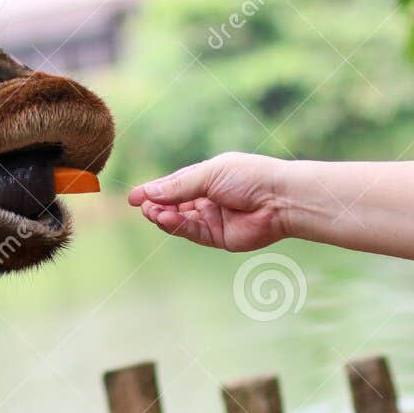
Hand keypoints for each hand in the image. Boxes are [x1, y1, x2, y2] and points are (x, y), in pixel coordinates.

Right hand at [127, 152, 290, 251]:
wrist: (280, 199)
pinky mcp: (218, 237)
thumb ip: (178, 187)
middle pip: (174, 204)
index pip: (174, 185)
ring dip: (164, 216)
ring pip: (180, 220)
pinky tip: (167, 219)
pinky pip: (192, 232)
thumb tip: (149, 192)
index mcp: (207, 178)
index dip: (154, 191)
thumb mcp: (209, 175)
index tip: (133, 197)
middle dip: (157, 205)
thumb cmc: (249, 177)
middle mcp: (208, 198)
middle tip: (143, 206)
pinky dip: (177, 226)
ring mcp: (213, 218)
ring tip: (153, 213)